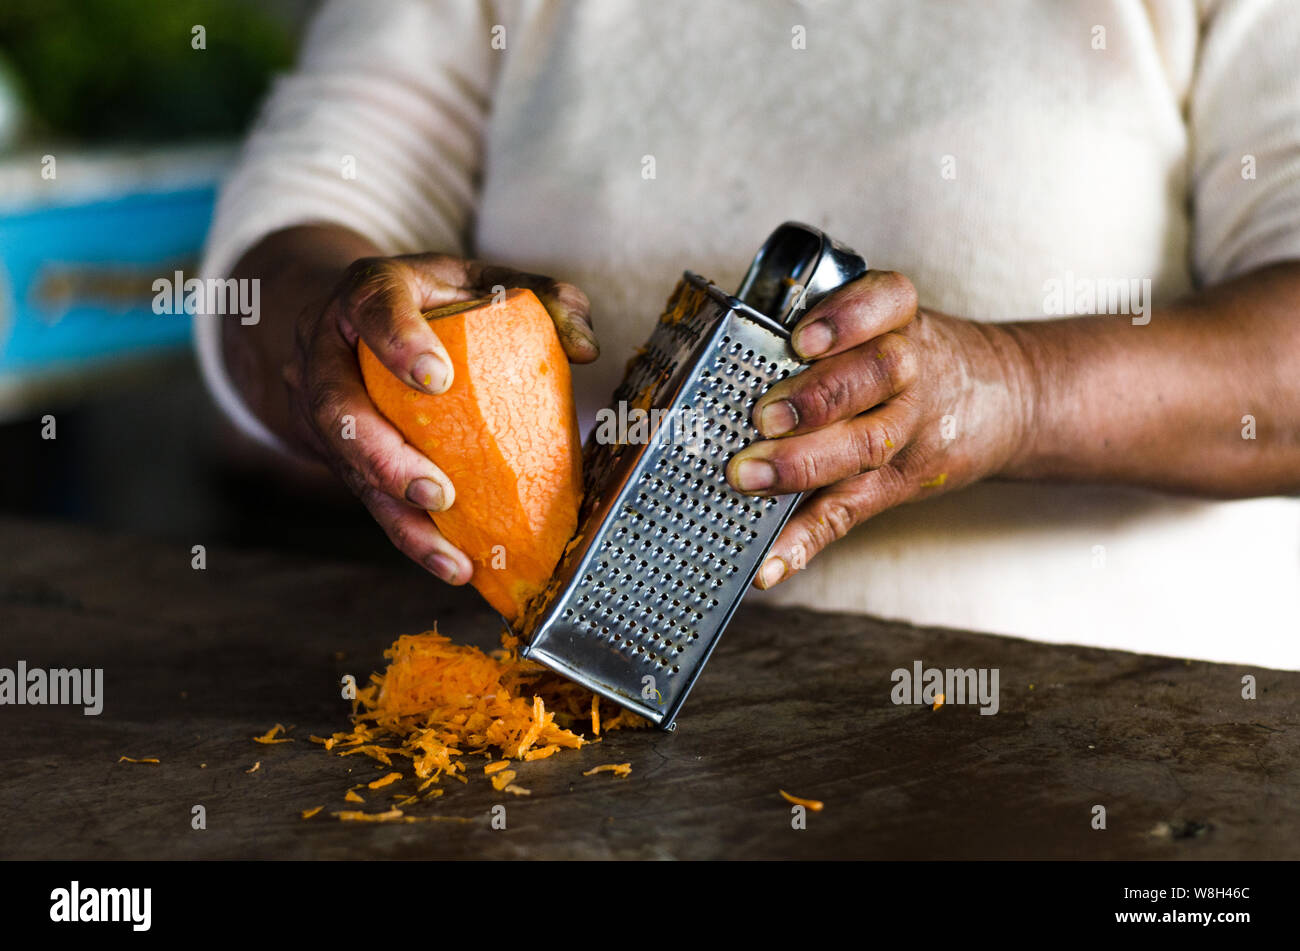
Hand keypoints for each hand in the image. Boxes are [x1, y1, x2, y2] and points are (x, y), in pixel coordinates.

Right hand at [281, 252, 596, 583]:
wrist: (356, 317)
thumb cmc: (432, 300)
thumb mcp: (483, 282)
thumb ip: (540, 299)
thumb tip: (584, 346)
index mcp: (368, 293)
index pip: (373, 308)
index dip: (398, 342)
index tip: (436, 377)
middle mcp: (330, 351)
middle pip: (338, 409)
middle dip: (385, 459)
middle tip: (438, 491)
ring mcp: (324, 407)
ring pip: (347, 468)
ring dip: (399, 517)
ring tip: (450, 554)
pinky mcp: (336, 453)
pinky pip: (367, 497)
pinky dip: (410, 534)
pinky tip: (452, 563)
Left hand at [724, 270, 1034, 588]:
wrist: (1004, 398)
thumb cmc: (910, 357)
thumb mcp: (886, 322)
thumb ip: (823, 333)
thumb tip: (721, 355)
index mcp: (898, 320)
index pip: (887, 301)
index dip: (847, 319)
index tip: (802, 338)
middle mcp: (910, 370)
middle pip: (874, 376)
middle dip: (816, 398)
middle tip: (764, 417)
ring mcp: (909, 429)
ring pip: (867, 444)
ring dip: (804, 464)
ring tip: (752, 476)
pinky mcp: (900, 482)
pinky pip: (852, 511)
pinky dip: (806, 539)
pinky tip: (772, 561)